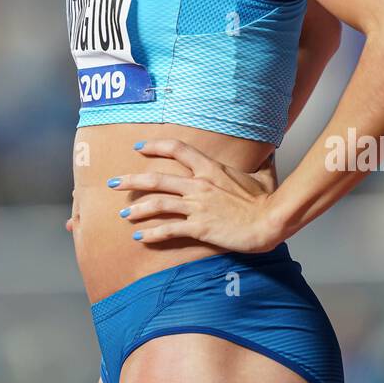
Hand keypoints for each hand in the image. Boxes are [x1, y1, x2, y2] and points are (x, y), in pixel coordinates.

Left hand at [107, 137, 281, 253]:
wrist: (270, 221)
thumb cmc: (268, 200)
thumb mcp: (264, 175)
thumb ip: (261, 162)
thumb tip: (269, 150)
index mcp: (211, 168)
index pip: (177, 149)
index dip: (155, 146)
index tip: (140, 147)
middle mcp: (199, 185)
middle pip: (156, 178)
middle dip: (131, 180)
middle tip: (113, 182)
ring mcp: (197, 206)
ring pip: (157, 204)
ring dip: (137, 208)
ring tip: (123, 213)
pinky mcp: (199, 228)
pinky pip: (169, 229)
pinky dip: (151, 233)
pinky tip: (140, 236)